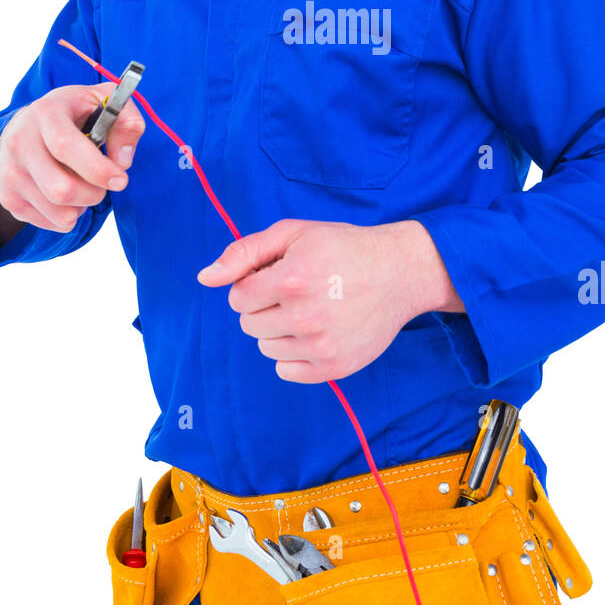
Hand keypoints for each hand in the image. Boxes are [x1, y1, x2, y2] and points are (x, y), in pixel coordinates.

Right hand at [0, 83, 146, 232]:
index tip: (120, 180)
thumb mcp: (104, 102)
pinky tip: (67, 194)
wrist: (25, 126)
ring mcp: (9, 172)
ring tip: (84, 185)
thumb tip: (123, 161)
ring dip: (83, 206)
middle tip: (103, 184)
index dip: (97, 169)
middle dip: (94, 194)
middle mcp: (20, 142)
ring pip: (59, 212)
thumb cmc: (72, 114)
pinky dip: (69, 216)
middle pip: (61, 189)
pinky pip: (51, 223)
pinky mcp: (8, 197)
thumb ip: (127, 122)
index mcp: (46, 113)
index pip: (65, 146)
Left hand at [196, 218, 463, 383]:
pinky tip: (316, 331)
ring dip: (279, 329)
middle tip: (299, 289)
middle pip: (249, 325)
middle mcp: (305, 316)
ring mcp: (321, 345)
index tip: (279, 275)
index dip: (254, 284)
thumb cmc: (342, 248)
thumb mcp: (293, 233)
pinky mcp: (335, 367)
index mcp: (291, 279)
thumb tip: (204, 278)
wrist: (400, 272)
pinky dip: (293, 354)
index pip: (238, 298)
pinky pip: (286, 371)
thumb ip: (244, 252)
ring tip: (311, 308)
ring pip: (265, 348)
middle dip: (265, 306)